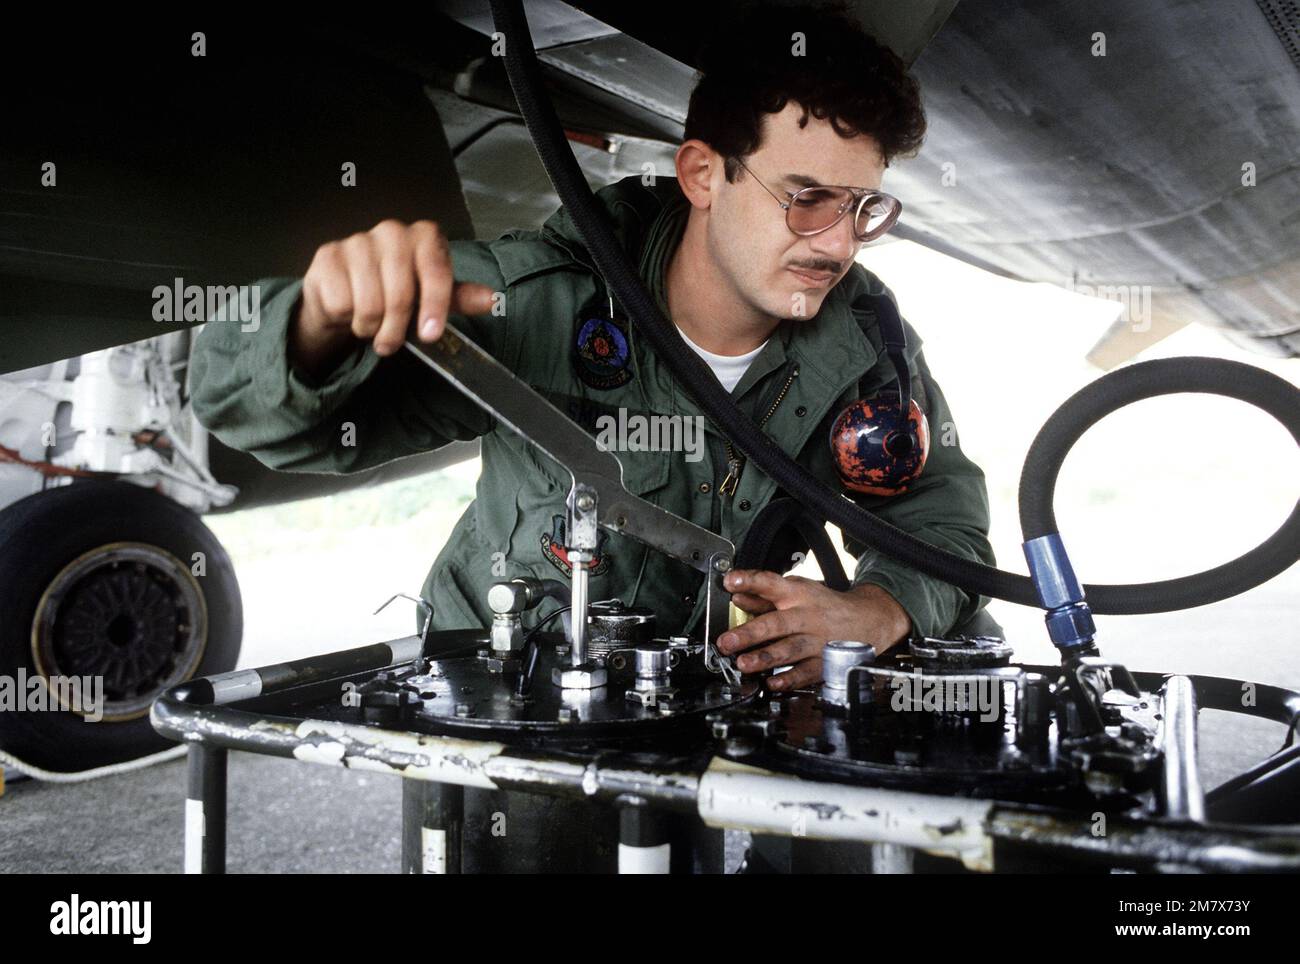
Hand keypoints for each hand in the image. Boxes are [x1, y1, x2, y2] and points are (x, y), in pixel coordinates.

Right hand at [291, 219, 496, 377]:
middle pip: (401, 293)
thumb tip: (492, 300)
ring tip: (371, 326)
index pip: (435, 267)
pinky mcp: (328, 256)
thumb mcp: (431, 298)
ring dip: (370, 328)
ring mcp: (357, 241)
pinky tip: (349, 312)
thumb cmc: (394, 295)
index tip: (430, 335)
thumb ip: (459, 298)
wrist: (345, 297)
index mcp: (423, 237)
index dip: (435, 303)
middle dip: (397, 328)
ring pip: (370, 303)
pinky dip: (347, 319)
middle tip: (391, 342)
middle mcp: (391, 231)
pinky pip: (342, 303)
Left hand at [717, 570, 911, 690]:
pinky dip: (790, 679)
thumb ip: (765, 596)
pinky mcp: (826, 662)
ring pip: (790, 650)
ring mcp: (817, 640)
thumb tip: (736, 597)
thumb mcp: (798, 591)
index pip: (771, 583)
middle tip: (726, 641)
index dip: (750, 581)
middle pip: (777, 623)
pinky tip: (773, 683)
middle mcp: (807, 615)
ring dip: (765, 658)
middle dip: (750, 633)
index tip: (731, 581)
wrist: (869, 620)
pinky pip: (807, 672)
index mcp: (798, 593)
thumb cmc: (825, 605)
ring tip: (744, 664)